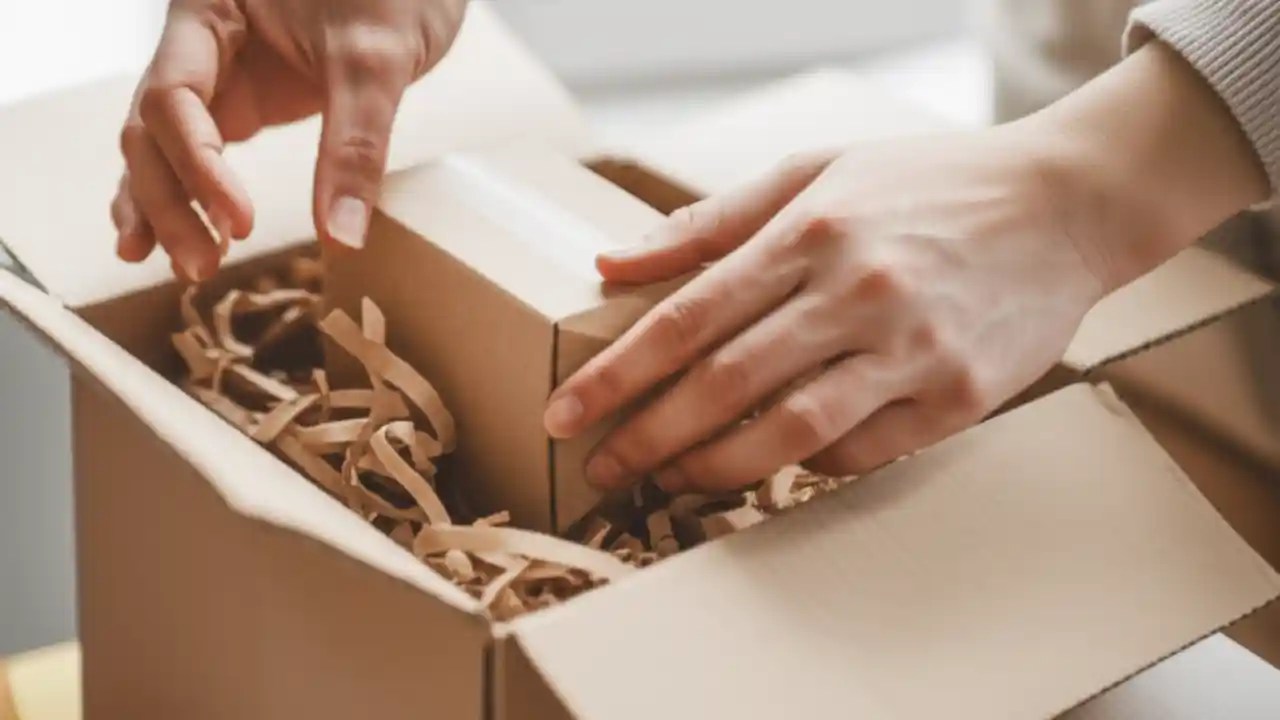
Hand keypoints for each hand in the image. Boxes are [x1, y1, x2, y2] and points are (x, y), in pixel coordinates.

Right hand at [112, 0, 466, 280]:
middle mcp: (198, 40)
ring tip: (182, 268)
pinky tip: (176, 241)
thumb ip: (356, 143)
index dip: (198, 168)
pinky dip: (189, 193)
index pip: (175, 98)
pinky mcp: (248, 97)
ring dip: (167, 206)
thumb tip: (342, 238)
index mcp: (207, 8)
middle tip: (202, 267)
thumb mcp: (379, 59)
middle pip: (155, 129)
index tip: (241, 223)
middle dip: (169, 201)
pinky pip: (201, 148)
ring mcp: (219, 71)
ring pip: (166, 145)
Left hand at [543, 42, 1268, 494]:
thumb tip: (614, 262)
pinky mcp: (957, 397)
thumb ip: (710, 222)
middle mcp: (857, 292)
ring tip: (666, 481)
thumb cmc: (926, 184)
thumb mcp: (815, 172)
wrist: (1065, 204)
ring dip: (714, 467)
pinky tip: (769, 464)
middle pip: (726, 383)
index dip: (619, 373)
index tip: (565, 413)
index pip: (689, 315)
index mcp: (811, 231)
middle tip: (599, 469)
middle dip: (648, 436)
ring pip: (789, 431)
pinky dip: (804, 465)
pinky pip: (859, 452)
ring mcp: (912, 349)